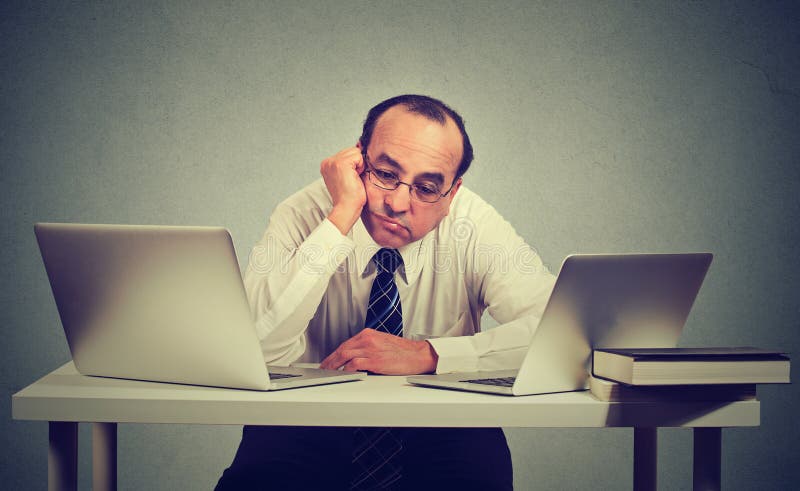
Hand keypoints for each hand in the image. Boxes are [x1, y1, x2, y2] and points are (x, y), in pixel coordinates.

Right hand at [320, 146, 366, 234]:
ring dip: (359, 166)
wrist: (346, 208)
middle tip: (352, 180)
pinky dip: (361, 167)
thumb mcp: (348, 176)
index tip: (350, 179)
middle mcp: (327, 162)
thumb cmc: (350, 197)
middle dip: (357, 164)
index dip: (354, 165)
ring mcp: (332, 162)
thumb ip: (350, 164)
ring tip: (353, 179)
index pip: (348, 153)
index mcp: (327, 165)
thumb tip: (361, 147)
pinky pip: (359, 156)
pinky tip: (355, 178)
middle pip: (352, 151)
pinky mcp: (340, 163)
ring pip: (356, 152)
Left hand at [320, 328, 438, 374]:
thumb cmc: (403, 351)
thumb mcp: (382, 343)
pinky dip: (346, 370)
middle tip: (323, 369)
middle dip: (330, 361)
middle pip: (342, 349)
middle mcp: (368, 339)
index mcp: (369, 334)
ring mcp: (371, 349)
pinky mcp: (375, 360)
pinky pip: (354, 364)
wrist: (419, 355)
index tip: (329, 361)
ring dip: (334, 366)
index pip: (346, 344)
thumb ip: (368, 347)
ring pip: (345, 356)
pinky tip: (343, 374)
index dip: (334, 354)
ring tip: (329, 373)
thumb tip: (354, 356)